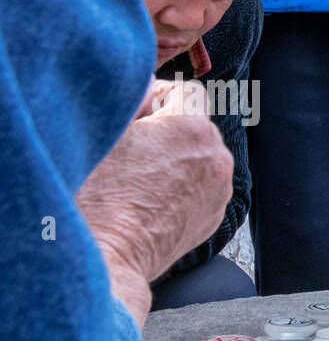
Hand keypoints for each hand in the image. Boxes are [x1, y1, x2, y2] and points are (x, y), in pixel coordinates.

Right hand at [77, 80, 232, 324]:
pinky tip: (151, 199)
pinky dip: (183, 186)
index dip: (158, 98)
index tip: (136, 116)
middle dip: (169, 129)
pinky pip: (202, 187)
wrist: (107, 255)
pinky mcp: (214, 219)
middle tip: (132, 148)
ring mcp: (220, 192)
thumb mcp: (107, 130)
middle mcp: (218, 159)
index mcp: (194, 129)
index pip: (187, 91)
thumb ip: (135, 97)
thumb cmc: (97, 194)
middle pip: (197, 126)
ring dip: (177, 159)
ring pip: (201, 158)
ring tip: (139, 178)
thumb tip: (149, 86)